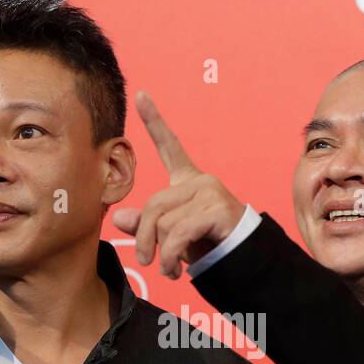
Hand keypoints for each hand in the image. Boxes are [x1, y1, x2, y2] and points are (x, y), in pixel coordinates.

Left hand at [112, 91, 244, 278]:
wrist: (245, 261)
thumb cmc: (209, 245)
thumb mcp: (173, 235)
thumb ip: (146, 225)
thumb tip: (118, 218)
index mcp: (188, 182)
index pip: (170, 146)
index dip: (155, 120)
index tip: (141, 94)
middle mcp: (200, 182)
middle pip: (153, 205)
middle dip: (143, 237)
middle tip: (146, 260)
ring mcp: (210, 193)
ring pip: (163, 222)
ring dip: (161, 253)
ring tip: (168, 269)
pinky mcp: (218, 210)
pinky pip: (179, 232)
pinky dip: (171, 256)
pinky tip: (174, 269)